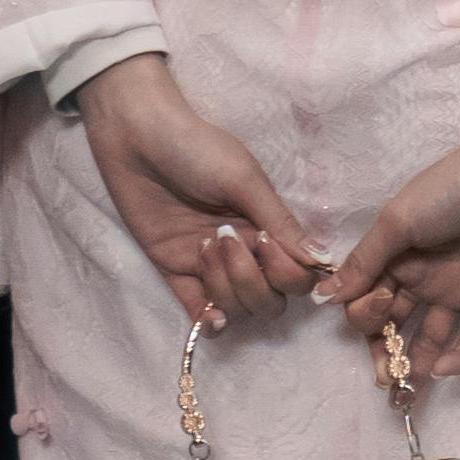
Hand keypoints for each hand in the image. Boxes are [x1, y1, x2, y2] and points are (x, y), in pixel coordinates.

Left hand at [76, 53, 327, 329]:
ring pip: (237, 309)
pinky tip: (209, 315)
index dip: (287, 273)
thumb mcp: (244, 179)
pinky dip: (209, 322)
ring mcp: (210, 265)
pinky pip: (199, 312)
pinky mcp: (175, 271)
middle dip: (253, 283)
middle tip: (225, 239)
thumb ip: (281, 222)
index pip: (297, 275)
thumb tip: (321, 260)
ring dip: (225, 287)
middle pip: (270, 301)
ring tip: (203, 246)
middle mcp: (245, 251)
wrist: (138, 138)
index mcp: (268, 226)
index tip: (263, 241)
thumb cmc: (197, 148)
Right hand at [324, 89, 459, 386]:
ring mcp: (459, 292)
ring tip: (407, 387)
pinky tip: (443, 369)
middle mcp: (424, 281)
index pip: (370, 303)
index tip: (376, 308)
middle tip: (385, 377)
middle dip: (387, 354)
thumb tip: (326, 297)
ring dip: (419, 364)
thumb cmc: (449, 190)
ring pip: (433, 339)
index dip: (366, 316)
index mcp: (396, 260)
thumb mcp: (399, 221)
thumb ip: (365, 261)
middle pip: (398, 327)